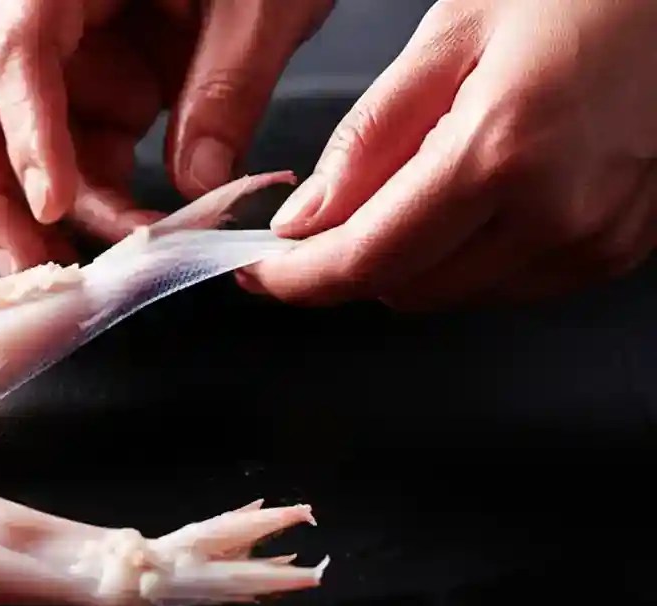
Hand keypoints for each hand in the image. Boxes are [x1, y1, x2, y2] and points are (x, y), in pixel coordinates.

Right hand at [0, 0, 333, 274]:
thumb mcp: (262, 0)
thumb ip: (230, 83)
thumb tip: (200, 179)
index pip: (16, 54)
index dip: (25, 132)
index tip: (53, 203)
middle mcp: (39, 30)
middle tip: (35, 266)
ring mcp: (56, 78)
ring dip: (13, 223)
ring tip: (62, 278)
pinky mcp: (84, 113)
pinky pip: (57, 178)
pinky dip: (75, 222)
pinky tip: (112, 253)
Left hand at [239, 0, 656, 309]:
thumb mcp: (448, 39)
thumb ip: (366, 140)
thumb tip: (306, 221)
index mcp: (502, 154)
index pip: (367, 260)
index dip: (299, 278)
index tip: (258, 272)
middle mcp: (556, 216)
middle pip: (404, 291)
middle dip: (350, 261)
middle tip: (328, 214)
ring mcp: (595, 242)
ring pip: (452, 295)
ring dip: (411, 259)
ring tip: (428, 176)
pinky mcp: (619, 251)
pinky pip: (508, 284)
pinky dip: (467, 255)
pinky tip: (479, 194)